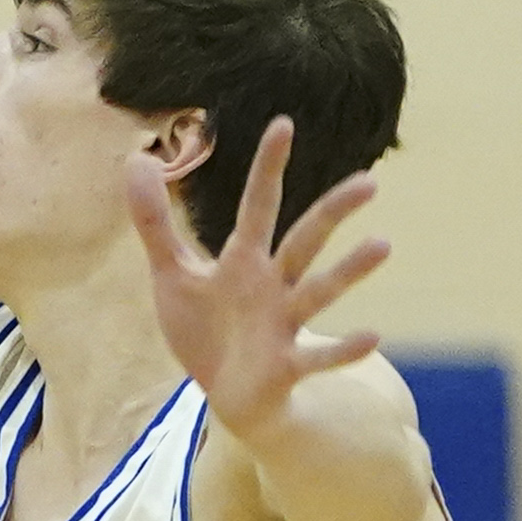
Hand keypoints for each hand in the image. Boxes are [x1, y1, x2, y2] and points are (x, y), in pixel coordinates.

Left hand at [125, 117, 390, 442]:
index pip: (257, 204)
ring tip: (384, 244)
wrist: (225, 397)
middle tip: (369, 181)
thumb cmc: (204, 329)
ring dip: (350, 271)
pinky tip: (374, 336)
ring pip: (319, 291)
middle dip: (332, 211)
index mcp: (243, 260)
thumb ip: (154, 221)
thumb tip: (137, 159)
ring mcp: (283, 324)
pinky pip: (318, 356)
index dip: (267, 167)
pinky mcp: (286, 364)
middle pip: (304, 241)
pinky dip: (344, 349)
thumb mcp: (171, 273)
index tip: (283, 123)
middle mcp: (271, 285)